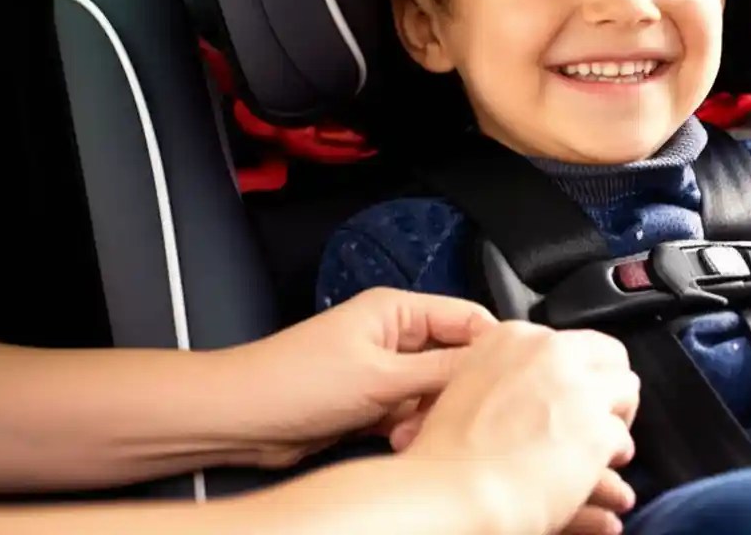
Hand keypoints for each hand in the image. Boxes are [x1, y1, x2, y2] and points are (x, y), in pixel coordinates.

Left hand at [221, 287, 496, 467]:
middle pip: (453, 359)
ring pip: (434, 393)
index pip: (466, 317)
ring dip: (431, 416)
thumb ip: (440, 370)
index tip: (509, 376)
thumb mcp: (380, 376)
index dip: (491, 345)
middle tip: (455, 412)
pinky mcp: (372, 403)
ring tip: (415, 430)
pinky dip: (411, 430)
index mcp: (396, 309)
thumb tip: (490, 364)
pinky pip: (411, 416)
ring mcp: (382, 371)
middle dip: (456, 390)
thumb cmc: (290, 380)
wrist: (241, 419)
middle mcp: (392, 336)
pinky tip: (399, 441)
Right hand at [400, 322, 639, 534]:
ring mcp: (578, 389)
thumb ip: (506, 373)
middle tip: (597, 415)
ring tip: (603, 444)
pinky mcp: (597, 430)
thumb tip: (534, 387)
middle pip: (609, 355)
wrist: (451, 492)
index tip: (570, 393)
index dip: (574, 372)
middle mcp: (549, 353)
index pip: (567, 341)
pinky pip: (622, 438)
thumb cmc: (447, 454)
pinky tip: (598, 471)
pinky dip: (613, 457)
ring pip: (626, 389)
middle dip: (608, 386)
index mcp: (513, 337)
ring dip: (615, 417)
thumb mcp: (467, 387)